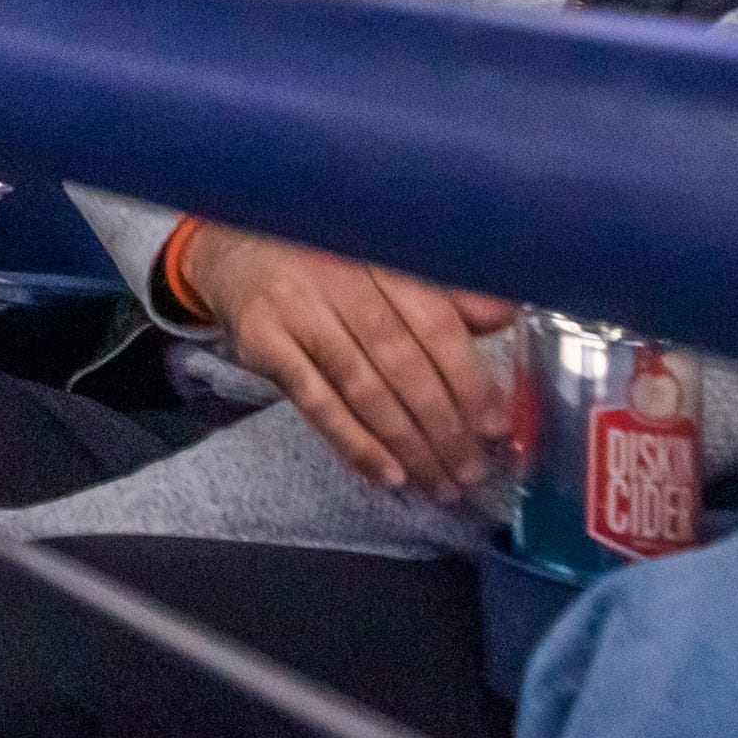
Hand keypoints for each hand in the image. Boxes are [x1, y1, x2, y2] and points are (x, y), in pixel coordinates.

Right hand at [186, 225, 517, 497]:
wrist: (232, 255)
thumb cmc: (324, 265)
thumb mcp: (382, 265)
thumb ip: (442, 293)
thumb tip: (505, 316)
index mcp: (379, 258)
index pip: (433, 323)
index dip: (467, 378)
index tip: (494, 425)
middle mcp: (338, 279)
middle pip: (401, 362)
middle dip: (442, 424)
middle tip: (470, 469)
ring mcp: (296, 311)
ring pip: (363, 388)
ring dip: (406, 443)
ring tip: (439, 482)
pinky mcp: (261, 341)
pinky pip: (316, 402)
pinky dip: (354, 442)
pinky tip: (387, 473)